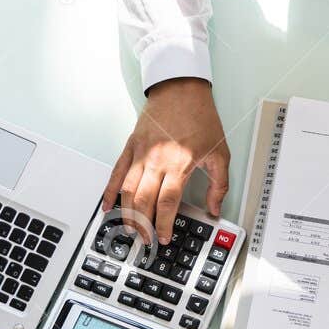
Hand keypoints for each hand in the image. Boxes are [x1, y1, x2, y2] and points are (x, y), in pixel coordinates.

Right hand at [102, 77, 229, 243]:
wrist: (181, 88)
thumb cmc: (200, 116)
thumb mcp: (220, 152)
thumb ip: (219, 184)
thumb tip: (215, 209)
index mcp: (179, 163)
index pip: (167, 202)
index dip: (164, 224)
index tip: (164, 237)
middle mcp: (156, 160)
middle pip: (144, 201)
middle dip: (143, 225)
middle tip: (146, 240)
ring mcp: (140, 153)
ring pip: (127, 190)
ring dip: (127, 213)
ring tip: (131, 229)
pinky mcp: (130, 146)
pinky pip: (116, 173)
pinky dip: (110, 191)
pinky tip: (108, 206)